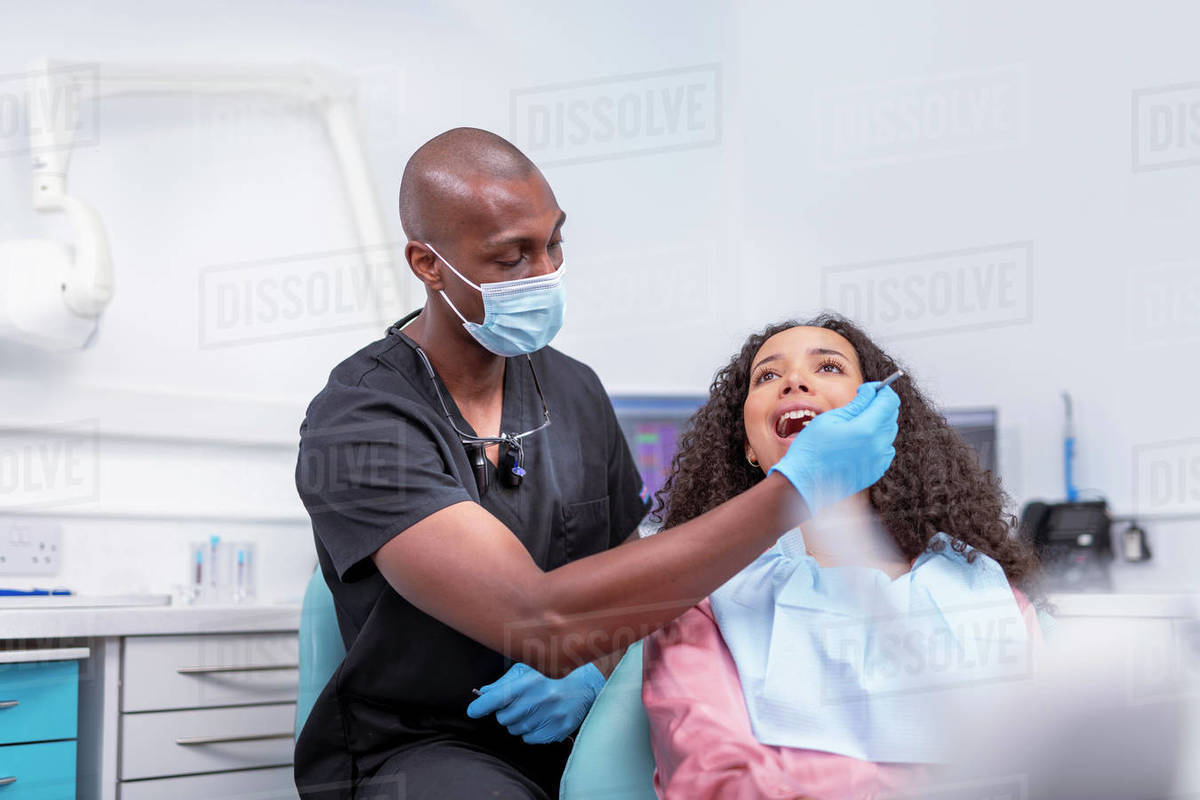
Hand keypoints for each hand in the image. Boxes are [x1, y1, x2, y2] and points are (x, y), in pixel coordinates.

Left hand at [466, 662, 605, 743]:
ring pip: (515, 730)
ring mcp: (549, 717)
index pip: (497, 697)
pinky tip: (541, 719)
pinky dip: (531, 731)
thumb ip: (503, 683)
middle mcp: (539, 700)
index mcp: (530, 682)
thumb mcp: (527, 671)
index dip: (481, 706)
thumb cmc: (550, 677)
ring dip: (518, 722)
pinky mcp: (556, 731)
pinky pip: (528, 739)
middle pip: (503, 718)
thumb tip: (483, 693)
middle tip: (518, 704)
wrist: (582, 689)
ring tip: (533, 709)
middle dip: (505, 712)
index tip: (473, 711)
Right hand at [769, 381, 899, 515]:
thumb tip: (871, 392)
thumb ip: (856, 405)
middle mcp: (878, 445)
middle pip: (891, 416)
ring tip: (856, 423)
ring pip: (889, 433)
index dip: (882, 390)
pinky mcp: (875, 471)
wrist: (804, 482)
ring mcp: (878, 461)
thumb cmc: (812, 449)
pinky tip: (859, 441)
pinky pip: (885, 450)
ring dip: (878, 423)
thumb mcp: (830, 419)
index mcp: (867, 429)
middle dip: (879, 405)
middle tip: (861, 402)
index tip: (870, 389)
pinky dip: (877, 441)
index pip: (889, 401)